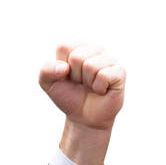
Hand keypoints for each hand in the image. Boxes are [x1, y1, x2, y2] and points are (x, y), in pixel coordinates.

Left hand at [40, 44, 125, 164]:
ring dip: (87, 82)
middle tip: (81, 83)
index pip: (65, 46)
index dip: (61, 66)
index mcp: (78, 47)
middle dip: (75, 76)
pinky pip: (104, 75)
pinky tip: (102, 90)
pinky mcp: (120, 72)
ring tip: (91, 87)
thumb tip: (64, 67)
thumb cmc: (68, 96)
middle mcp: (95, 50)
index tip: (67, 76)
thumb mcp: (48, 83)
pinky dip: (99, 88)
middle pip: (77, 56)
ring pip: (90, 65)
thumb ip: (46, 70)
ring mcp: (109, 60)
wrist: (84, 118)